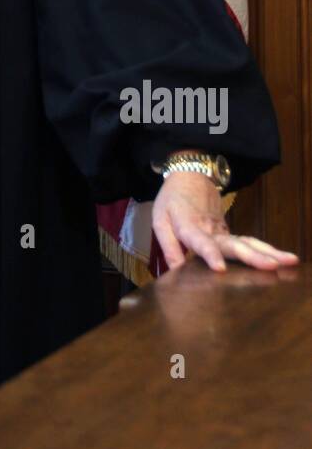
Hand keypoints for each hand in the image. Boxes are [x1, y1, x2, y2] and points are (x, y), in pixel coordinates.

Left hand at [152, 171, 299, 272]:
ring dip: (268, 252)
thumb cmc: (172, 200)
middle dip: (253, 257)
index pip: (200, 241)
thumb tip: (174, 272)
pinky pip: (250, 243)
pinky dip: (267, 251)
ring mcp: (224, 230)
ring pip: (248, 242)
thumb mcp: (160, 220)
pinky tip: (283, 259)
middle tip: (271, 266)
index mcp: (190, 226)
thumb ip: (168, 247)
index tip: (220, 268)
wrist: (190, 176)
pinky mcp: (231, 232)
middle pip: (233, 244)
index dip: (210, 254)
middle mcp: (211, 229)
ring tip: (288, 261)